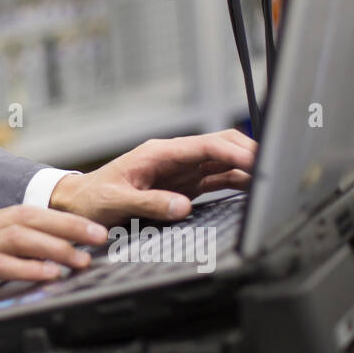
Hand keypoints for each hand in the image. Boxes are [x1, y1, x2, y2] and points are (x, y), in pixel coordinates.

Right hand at [0, 204, 109, 339]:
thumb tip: (24, 264)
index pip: (20, 213)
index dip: (57, 219)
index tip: (86, 229)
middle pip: (25, 218)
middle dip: (67, 225)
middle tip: (99, 235)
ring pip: (17, 236)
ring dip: (55, 246)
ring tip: (82, 257)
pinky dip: (28, 268)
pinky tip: (49, 274)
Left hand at [48, 128, 256, 226]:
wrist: (78, 204)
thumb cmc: (92, 199)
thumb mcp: (115, 202)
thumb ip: (148, 203)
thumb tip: (183, 206)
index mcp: (159, 153)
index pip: (206, 146)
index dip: (235, 151)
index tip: (258, 160)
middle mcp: (173, 157)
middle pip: (221, 147)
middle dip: (249, 154)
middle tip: (275, 169)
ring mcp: (180, 171)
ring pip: (222, 162)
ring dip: (246, 169)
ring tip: (271, 180)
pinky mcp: (182, 185)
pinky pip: (215, 180)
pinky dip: (235, 182)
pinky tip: (252, 189)